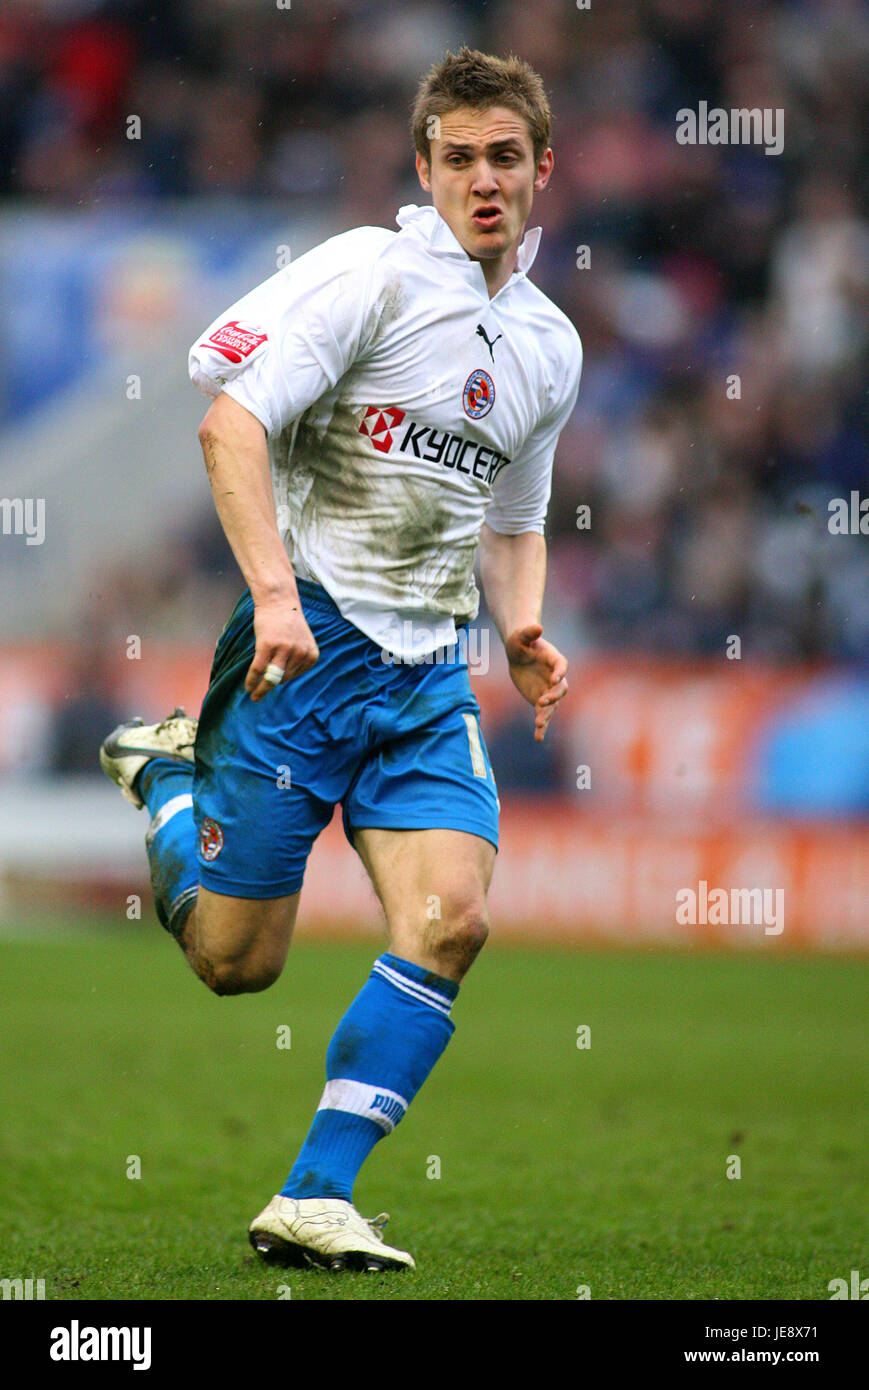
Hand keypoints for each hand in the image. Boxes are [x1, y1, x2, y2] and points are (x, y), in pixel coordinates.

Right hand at [245, 595, 319, 700]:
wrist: (278, 600)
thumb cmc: (287, 621)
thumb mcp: (301, 641)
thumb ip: (296, 659)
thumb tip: (280, 681)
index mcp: (311, 654)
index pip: (295, 676)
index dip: (282, 679)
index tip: (273, 681)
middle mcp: (300, 653)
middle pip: (283, 679)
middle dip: (270, 687)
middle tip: (260, 695)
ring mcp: (284, 649)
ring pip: (271, 678)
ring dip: (261, 689)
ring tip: (254, 695)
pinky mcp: (267, 646)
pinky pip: (258, 669)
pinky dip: (252, 680)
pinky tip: (248, 686)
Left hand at [504, 623, 567, 742]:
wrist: (518, 654)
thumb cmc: (521, 642)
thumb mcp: (521, 637)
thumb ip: (529, 632)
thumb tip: (537, 626)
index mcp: (555, 660)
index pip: (562, 667)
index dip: (560, 673)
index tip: (555, 678)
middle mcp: (556, 678)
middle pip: (560, 689)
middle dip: (553, 696)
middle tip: (542, 701)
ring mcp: (549, 691)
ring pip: (552, 706)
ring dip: (546, 715)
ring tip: (538, 724)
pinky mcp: (540, 701)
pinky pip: (542, 715)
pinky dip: (541, 727)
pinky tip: (538, 738)